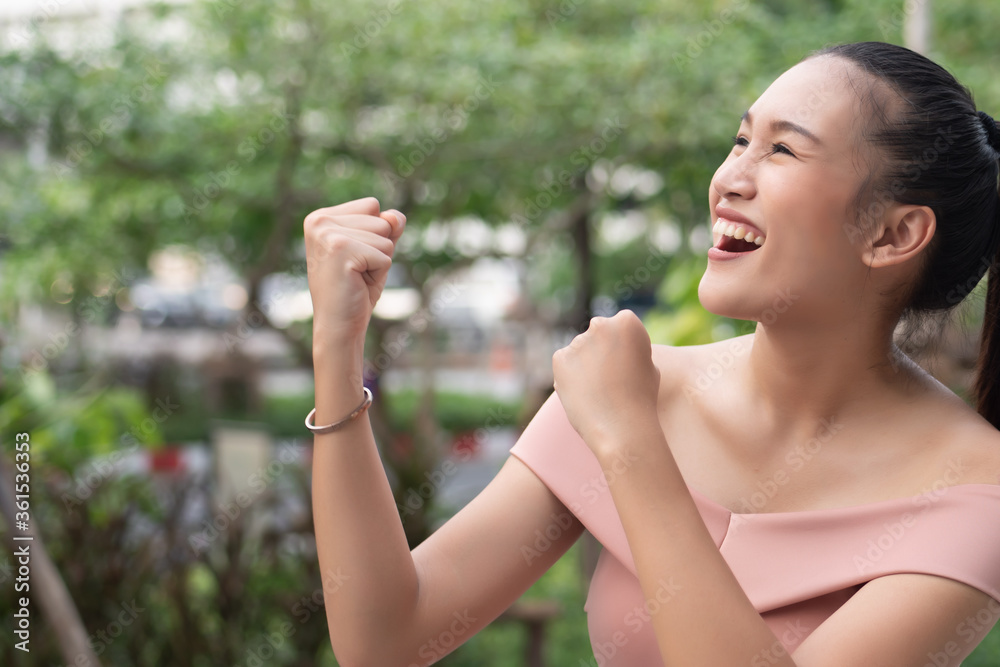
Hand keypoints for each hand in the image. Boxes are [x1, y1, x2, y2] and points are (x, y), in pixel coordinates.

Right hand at [303, 197, 405, 345]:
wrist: (339, 326)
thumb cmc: (356, 289)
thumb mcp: (375, 250)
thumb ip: (388, 227)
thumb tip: (396, 216)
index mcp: (321, 216)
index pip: (372, 205)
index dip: (374, 235)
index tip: (354, 257)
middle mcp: (319, 220)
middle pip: (381, 219)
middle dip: (378, 248)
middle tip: (356, 271)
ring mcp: (327, 234)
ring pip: (385, 237)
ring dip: (379, 261)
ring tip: (356, 276)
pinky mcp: (340, 250)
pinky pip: (385, 255)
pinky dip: (379, 273)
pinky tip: (357, 283)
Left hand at [552, 310, 660, 453]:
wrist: (622, 426)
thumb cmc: (641, 398)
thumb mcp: (648, 364)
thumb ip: (630, 348)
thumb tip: (615, 345)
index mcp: (627, 322)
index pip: (621, 323)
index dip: (624, 345)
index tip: (627, 363)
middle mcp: (601, 325)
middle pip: (598, 332)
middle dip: (601, 348)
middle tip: (609, 376)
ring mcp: (578, 341)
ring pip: (580, 348)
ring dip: (585, 362)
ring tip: (597, 390)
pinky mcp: (559, 358)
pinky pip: (564, 361)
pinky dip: (570, 373)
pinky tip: (583, 391)